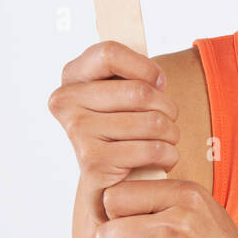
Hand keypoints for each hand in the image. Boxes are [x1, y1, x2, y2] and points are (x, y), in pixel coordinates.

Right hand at [47, 41, 179, 219]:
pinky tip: (161, 159)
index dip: (145, 67)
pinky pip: (152, 149)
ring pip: (153, 121)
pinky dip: (168, 155)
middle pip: (140, 92)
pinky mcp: (93, 161)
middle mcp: (66, 101)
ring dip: (171, 133)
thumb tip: (157, 80)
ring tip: (165, 140)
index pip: (110, 53)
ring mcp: (77, 131)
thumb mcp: (122, 94)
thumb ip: (132, 75)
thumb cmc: (121, 131)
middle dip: (167, 107)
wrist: (107, 184)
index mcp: (72, 76)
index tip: (157, 83)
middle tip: (167, 120)